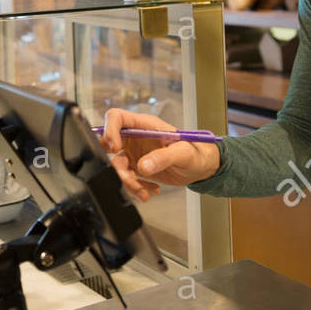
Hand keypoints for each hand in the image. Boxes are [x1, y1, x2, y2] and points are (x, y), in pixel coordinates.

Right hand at [100, 108, 220, 201]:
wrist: (201, 168)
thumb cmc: (196, 152)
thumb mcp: (183, 153)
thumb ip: (163, 158)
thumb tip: (142, 167)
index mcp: (145, 125)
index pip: (117, 118)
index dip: (110, 130)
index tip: (115, 149)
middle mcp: (136, 137)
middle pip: (110, 145)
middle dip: (116, 165)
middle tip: (129, 178)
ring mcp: (135, 153)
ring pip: (117, 166)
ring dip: (128, 182)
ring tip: (145, 192)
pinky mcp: (137, 168)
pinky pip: (127, 178)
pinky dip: (136, 188)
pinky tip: (151, 191)